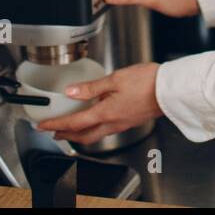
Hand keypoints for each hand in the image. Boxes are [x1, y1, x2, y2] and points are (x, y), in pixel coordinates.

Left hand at [36, 62, 161, 144]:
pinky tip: (96, 119)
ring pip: (95, 135)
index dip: (56, 125)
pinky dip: (95, 128)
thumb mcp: (115, 79)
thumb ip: (92, 87)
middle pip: (84, 136)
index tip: (43, 126)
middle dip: (66, 135)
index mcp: (106, 113)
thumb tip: (71, 92)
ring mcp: (123, 123)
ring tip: (71, 129)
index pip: (75, 122)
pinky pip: (107, 129)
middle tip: (54, 132)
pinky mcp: (130, 120)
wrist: (171, 89)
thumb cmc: (148, 82)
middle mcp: (113, 123)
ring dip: (80, 134)